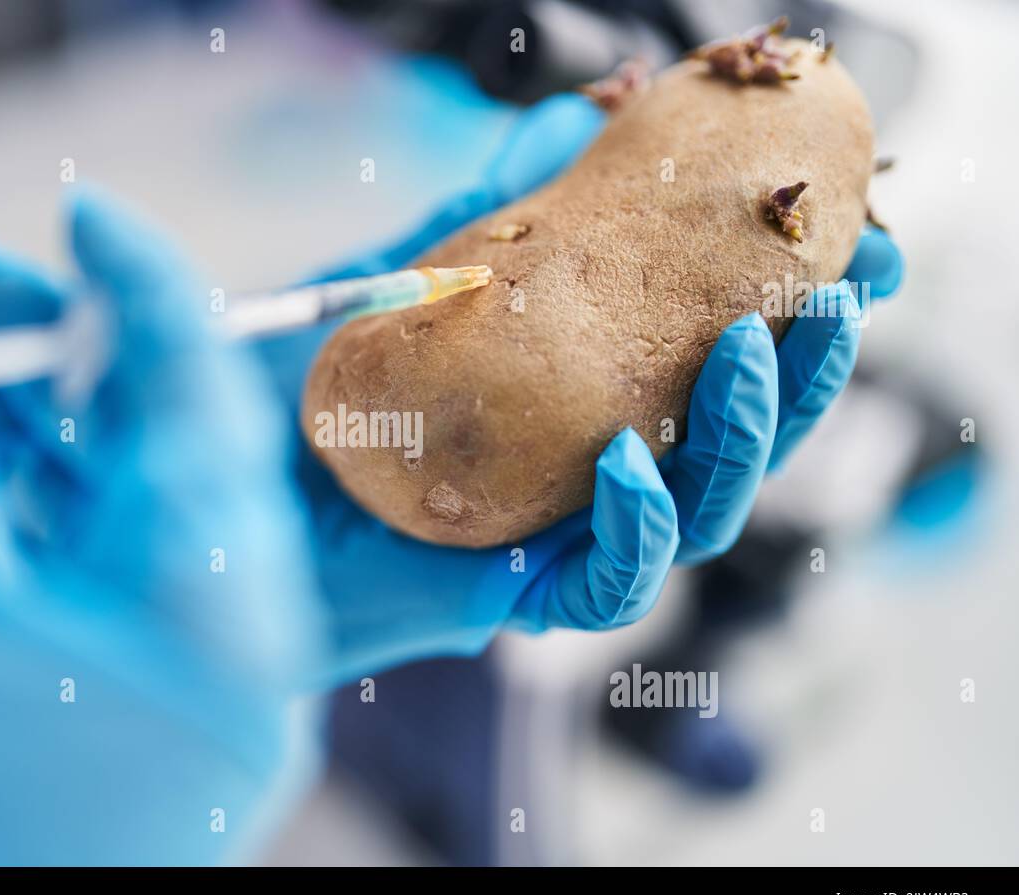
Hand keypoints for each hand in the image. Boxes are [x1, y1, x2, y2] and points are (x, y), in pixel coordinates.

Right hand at [0, 192, 327, 863]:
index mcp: (221, 617)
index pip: (209, 409)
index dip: (149, 293)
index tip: (89, 214)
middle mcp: (228, 650)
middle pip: (162, 455)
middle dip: (63, 359)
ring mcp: (179, 689)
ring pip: (114, 518)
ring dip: (24, 432)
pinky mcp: (121, 712)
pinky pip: (87, 581)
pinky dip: (16, 514)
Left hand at [252, 93, 904, 683]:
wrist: (210, 485)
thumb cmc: (304, 391)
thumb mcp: (401, 279)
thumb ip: (488, 215)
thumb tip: (564, 124)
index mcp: (580, 399)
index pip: (709, 363)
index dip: (794, 313)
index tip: (858, 250)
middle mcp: (586, 472)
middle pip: (733, 440)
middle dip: (804, 372)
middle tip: (849, 291)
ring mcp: (557, 538)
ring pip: (703, 513)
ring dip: (746, 434)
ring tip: (750, 348)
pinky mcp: (514, 596)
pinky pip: (608, 581)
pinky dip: (636, 521)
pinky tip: (626, 456)